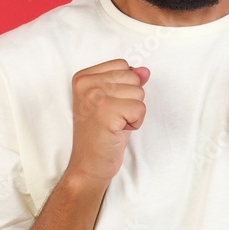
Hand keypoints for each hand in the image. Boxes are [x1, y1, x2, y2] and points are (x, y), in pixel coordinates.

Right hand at [67, 59, 149, 184]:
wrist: (88, 164)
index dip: (124, 86)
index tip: (109, 105)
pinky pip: (140, 108)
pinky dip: (135, 122)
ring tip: (115, 123)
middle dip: (130, 99)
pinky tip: (119, 130)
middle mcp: (87, 84)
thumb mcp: (112, 100)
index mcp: (83, 77)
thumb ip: (126, 81)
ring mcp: (96, 96)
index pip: (122, 65)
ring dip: (133, 112)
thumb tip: (145, 71)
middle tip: (113, 117)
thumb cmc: (100, 133)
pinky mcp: (107, 111)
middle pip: (132, 78)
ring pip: (139, 92)